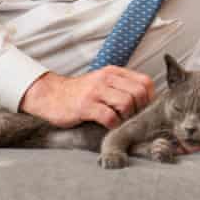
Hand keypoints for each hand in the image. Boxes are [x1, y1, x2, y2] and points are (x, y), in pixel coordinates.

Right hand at [19, 66, 154, 129]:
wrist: (50, 95)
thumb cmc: (80, 93)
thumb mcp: (103, 83)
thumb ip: (121, 87)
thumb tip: (146, 103)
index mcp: (114, 72)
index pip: (145, 82)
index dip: (149, 98)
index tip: (143, 110)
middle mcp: (106, 78)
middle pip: (139, 93)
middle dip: (139, 110)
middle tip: (131, 119)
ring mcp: (95, 91)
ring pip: (126, 103)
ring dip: (126, 118)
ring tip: (119, 122)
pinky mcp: (85, 106)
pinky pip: (109, 116)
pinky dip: (113, 125)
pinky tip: (108, 126)